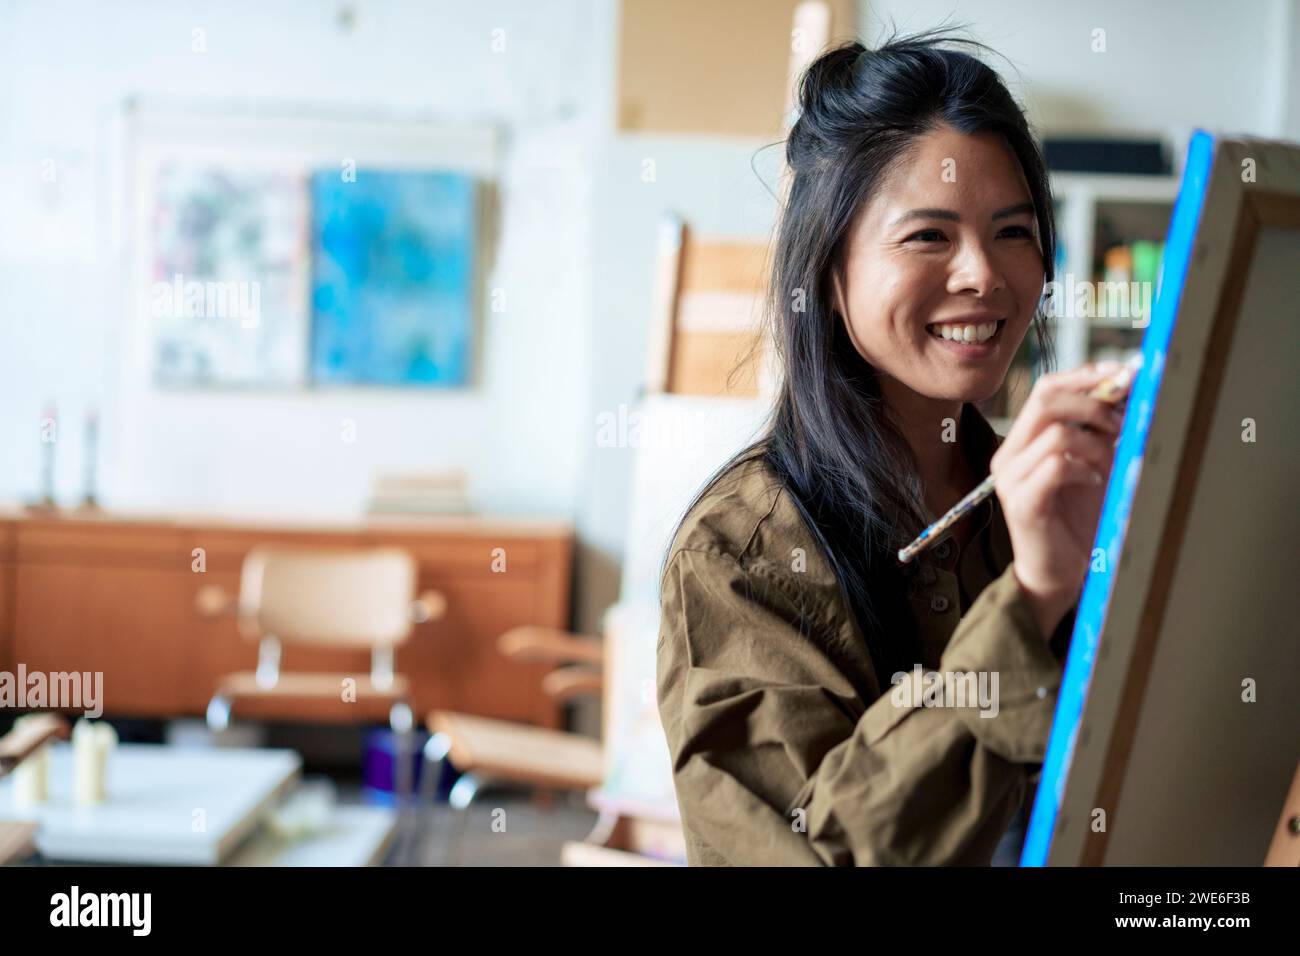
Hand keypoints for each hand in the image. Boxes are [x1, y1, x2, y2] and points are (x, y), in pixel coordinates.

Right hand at [989, 362, 1127, 638]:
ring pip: (1057, 434)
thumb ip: (1100, 431)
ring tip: (1109, 467)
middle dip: (1093, 405)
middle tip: (1122, 424)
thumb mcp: (1093, 466)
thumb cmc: (1077, 521)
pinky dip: (1086, 470)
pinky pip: (1057, 466)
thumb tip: (1128, 389)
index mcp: (1022, 441)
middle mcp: (1008, 456)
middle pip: (1046, 401)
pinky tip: (1096, 485)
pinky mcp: (1022, 503)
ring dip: (1097, 446)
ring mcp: (1011, 480)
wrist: (1058, 574)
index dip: (1085, 376)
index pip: (1046, 389)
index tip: (1122, 374)